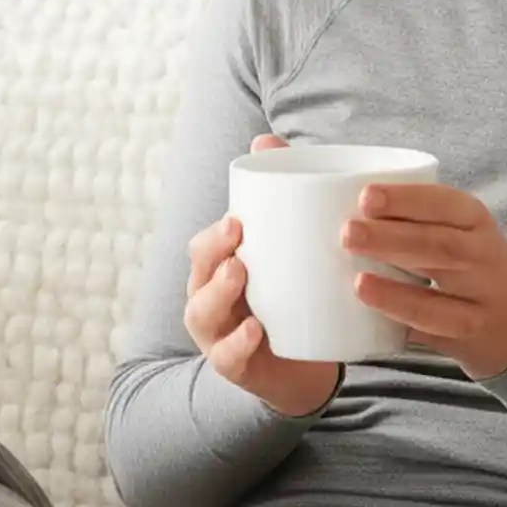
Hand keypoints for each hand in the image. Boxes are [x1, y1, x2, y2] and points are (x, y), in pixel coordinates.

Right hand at [182, 135, 339, 415]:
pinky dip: (237, 344)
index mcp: (219, 271)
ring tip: (240, 275)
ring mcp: (220, 337)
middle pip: (197, 276)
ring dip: (218, 294)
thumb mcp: (290, 250)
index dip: (216, 234)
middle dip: (213, 256)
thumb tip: (266, 137)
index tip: (238, 219)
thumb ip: (282, 197)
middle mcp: (211, 301)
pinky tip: (256, 331)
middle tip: (239, 241)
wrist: (309, 365)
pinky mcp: (239, 368)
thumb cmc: (292, 298)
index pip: (204, 247)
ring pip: (203, 314)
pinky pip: (228, 358)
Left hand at [342, 183, 506, 379]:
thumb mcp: (459, 232)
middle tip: (348, 233)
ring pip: (439, 295)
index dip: (407, 200)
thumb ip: (414, 221)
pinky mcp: (467, 337)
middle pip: (441, 247)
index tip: (366, 196)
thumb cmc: (470, 267)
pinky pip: (433, 330)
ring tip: (357, 282)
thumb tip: (334, 203)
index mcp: (475, 222)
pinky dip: (403, 322)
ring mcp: (479, 301)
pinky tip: (374, 319)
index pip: (446, 204)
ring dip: (396, 291)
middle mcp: (484, 258)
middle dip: (392, 239)